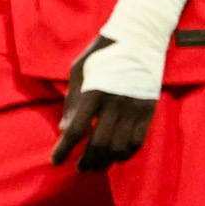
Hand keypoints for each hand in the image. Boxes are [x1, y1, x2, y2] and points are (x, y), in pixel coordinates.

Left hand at [53, 36, 156, 170]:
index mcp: (94, 92)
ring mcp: (134, 108)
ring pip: (119, 147)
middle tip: (80, 168)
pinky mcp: (148, 109)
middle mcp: (115, 103)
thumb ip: (71, 101)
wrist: (140, 37)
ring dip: (105, 161)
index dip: (64, 150)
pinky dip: (126, 154)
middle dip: (87, 161)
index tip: (56, 162)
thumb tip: (65, 129)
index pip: (77, 130)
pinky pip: (137, 141)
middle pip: (99, 144)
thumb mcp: (78, 70)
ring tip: (97, 165)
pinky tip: (117, 156)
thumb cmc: (102, 53)